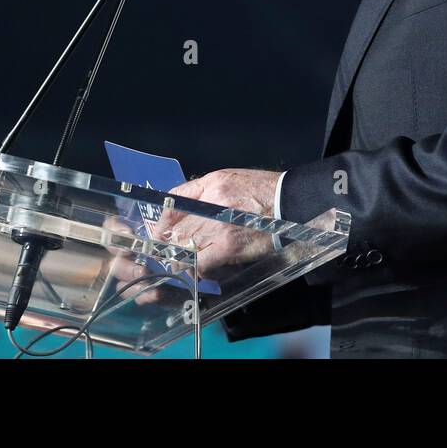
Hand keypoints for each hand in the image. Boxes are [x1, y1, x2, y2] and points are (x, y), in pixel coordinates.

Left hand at [155, 168, 280, 274]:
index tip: (158, 233)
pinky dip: (196, 268)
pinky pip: (201, 262)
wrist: (288, 203)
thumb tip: (178, 205)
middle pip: (177, 228)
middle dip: (169, 243)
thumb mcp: (228, 178)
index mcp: (210, 185)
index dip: (161, 222)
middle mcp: (211, 204)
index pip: (173, 204)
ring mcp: (218, 227)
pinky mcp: (228, 246)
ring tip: (182, 262)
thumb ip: (202, 189)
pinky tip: (199, 269)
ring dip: (180, 257)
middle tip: (167, 252)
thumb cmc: (259, 190)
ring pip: (185, 246)